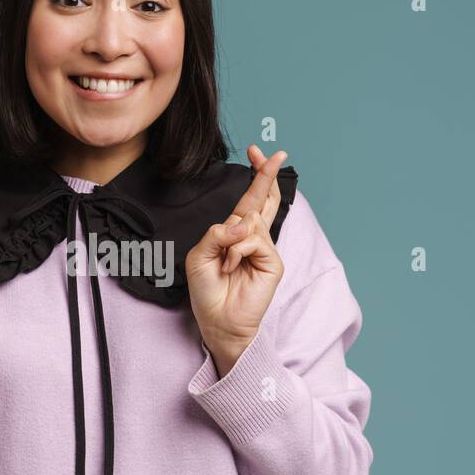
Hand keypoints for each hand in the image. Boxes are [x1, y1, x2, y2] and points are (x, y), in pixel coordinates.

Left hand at [185, 145, 287, 376]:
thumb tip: (242, 224)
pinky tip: (233, 266)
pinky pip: (255, 240)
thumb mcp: (200, 255)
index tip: (258, 153)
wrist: (217, 321)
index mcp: (235, 234)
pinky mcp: (273, 262)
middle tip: (274, 153)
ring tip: (225, 262)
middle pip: (263, 200)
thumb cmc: (207, 291)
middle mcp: (252, 238)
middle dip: (266, 176)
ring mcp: (264, 249)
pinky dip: (239, 251)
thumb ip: (217, 233)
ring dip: (233, 239)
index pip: (249, 200)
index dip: (256, 177)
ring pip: (251, 223)